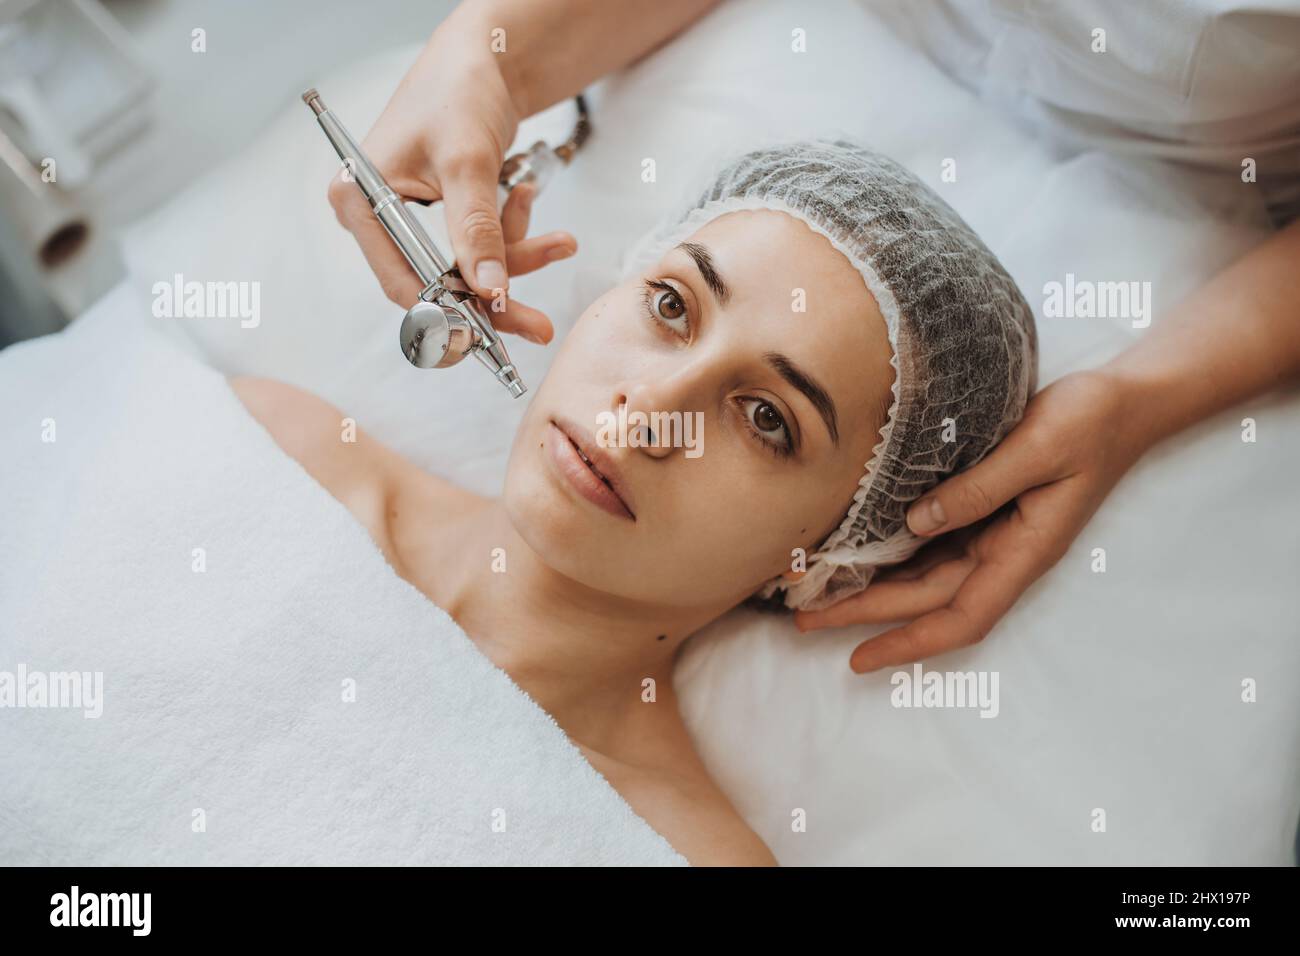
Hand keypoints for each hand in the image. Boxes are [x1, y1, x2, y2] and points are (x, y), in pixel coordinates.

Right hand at [326, 30, 574, 344]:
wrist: (484, 59)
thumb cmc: (459, 91)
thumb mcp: (468, 162)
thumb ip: (476, 229)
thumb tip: (489, 290)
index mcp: (360, 200)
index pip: (401, 280)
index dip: (449, 310)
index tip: (495, 326)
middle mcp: (376, 216)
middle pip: (437, 284)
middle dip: (494, 295)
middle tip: (538, 325)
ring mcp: (410, 219)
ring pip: (466, 268)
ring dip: (515, 256)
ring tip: (560, 241)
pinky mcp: (441, 217)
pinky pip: (479, 246)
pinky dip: (510, 232)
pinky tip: (524, 197)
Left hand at [795, 369, 1151, 672]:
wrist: (1124, 400)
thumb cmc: (1090, 422)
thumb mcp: (1038, 447)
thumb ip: (980, 486)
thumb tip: (917, 521)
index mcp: (1024, 551)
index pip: (961, 616)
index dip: (910, 641)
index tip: (859, 660)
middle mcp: (1003, 553)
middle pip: (926, 599)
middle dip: (865, 613)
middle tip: (801, 620)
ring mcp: (992, 534)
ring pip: (923, 575)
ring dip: (871, 588)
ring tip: (813, 593)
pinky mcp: (983, 510)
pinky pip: (930, 544)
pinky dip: (891, 554)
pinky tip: (854, 552)